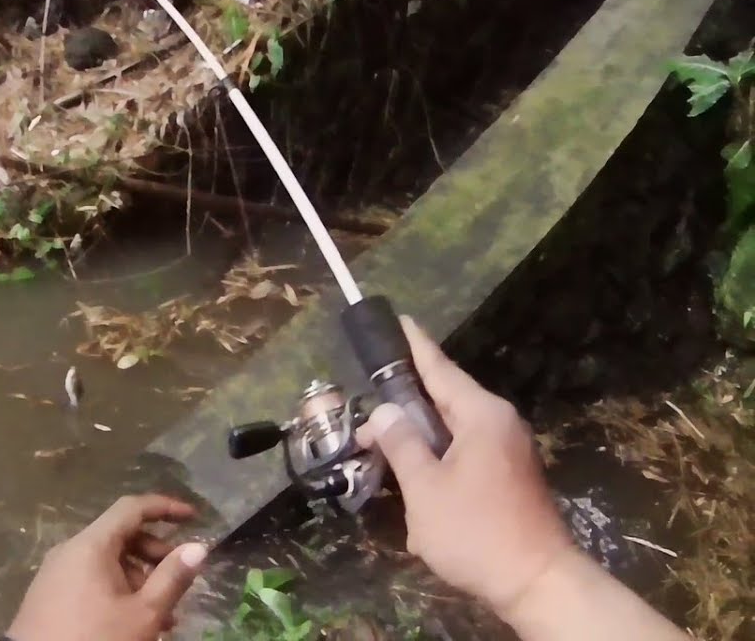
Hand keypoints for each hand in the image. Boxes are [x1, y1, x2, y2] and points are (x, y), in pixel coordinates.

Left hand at [6, 495, 208, 640]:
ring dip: (138, 580)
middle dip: (155, 554)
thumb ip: (172, 578)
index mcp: (91, 545)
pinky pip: (90, 579)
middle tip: (179, 579)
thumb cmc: (96, 639)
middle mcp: (69, 550)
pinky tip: (132, 621)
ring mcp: (55, 572)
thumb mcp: (143, 613)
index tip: (194, 517)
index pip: (132, 508)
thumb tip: (198, 548)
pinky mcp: (49, 594)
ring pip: (106, 562)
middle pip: (120, 536)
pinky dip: (116, 590)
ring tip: (163, 615)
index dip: (165, 507)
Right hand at [357, 318, 572, 614]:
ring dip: (418, 437)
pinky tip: (412, 476)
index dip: (416, 347)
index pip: (441, 370)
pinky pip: (464, 453)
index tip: (400, 320)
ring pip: (452, 431)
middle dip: (405, 401)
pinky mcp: (507, 478)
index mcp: (481, 416)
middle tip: (367, 397)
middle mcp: (498, 425)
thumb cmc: (476, 531)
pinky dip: (436, 458)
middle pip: (445, 399)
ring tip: (380, 440)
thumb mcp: (425, 488)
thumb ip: (402, 444)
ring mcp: (507, 452)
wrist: (536, 582)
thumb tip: (384, 411)